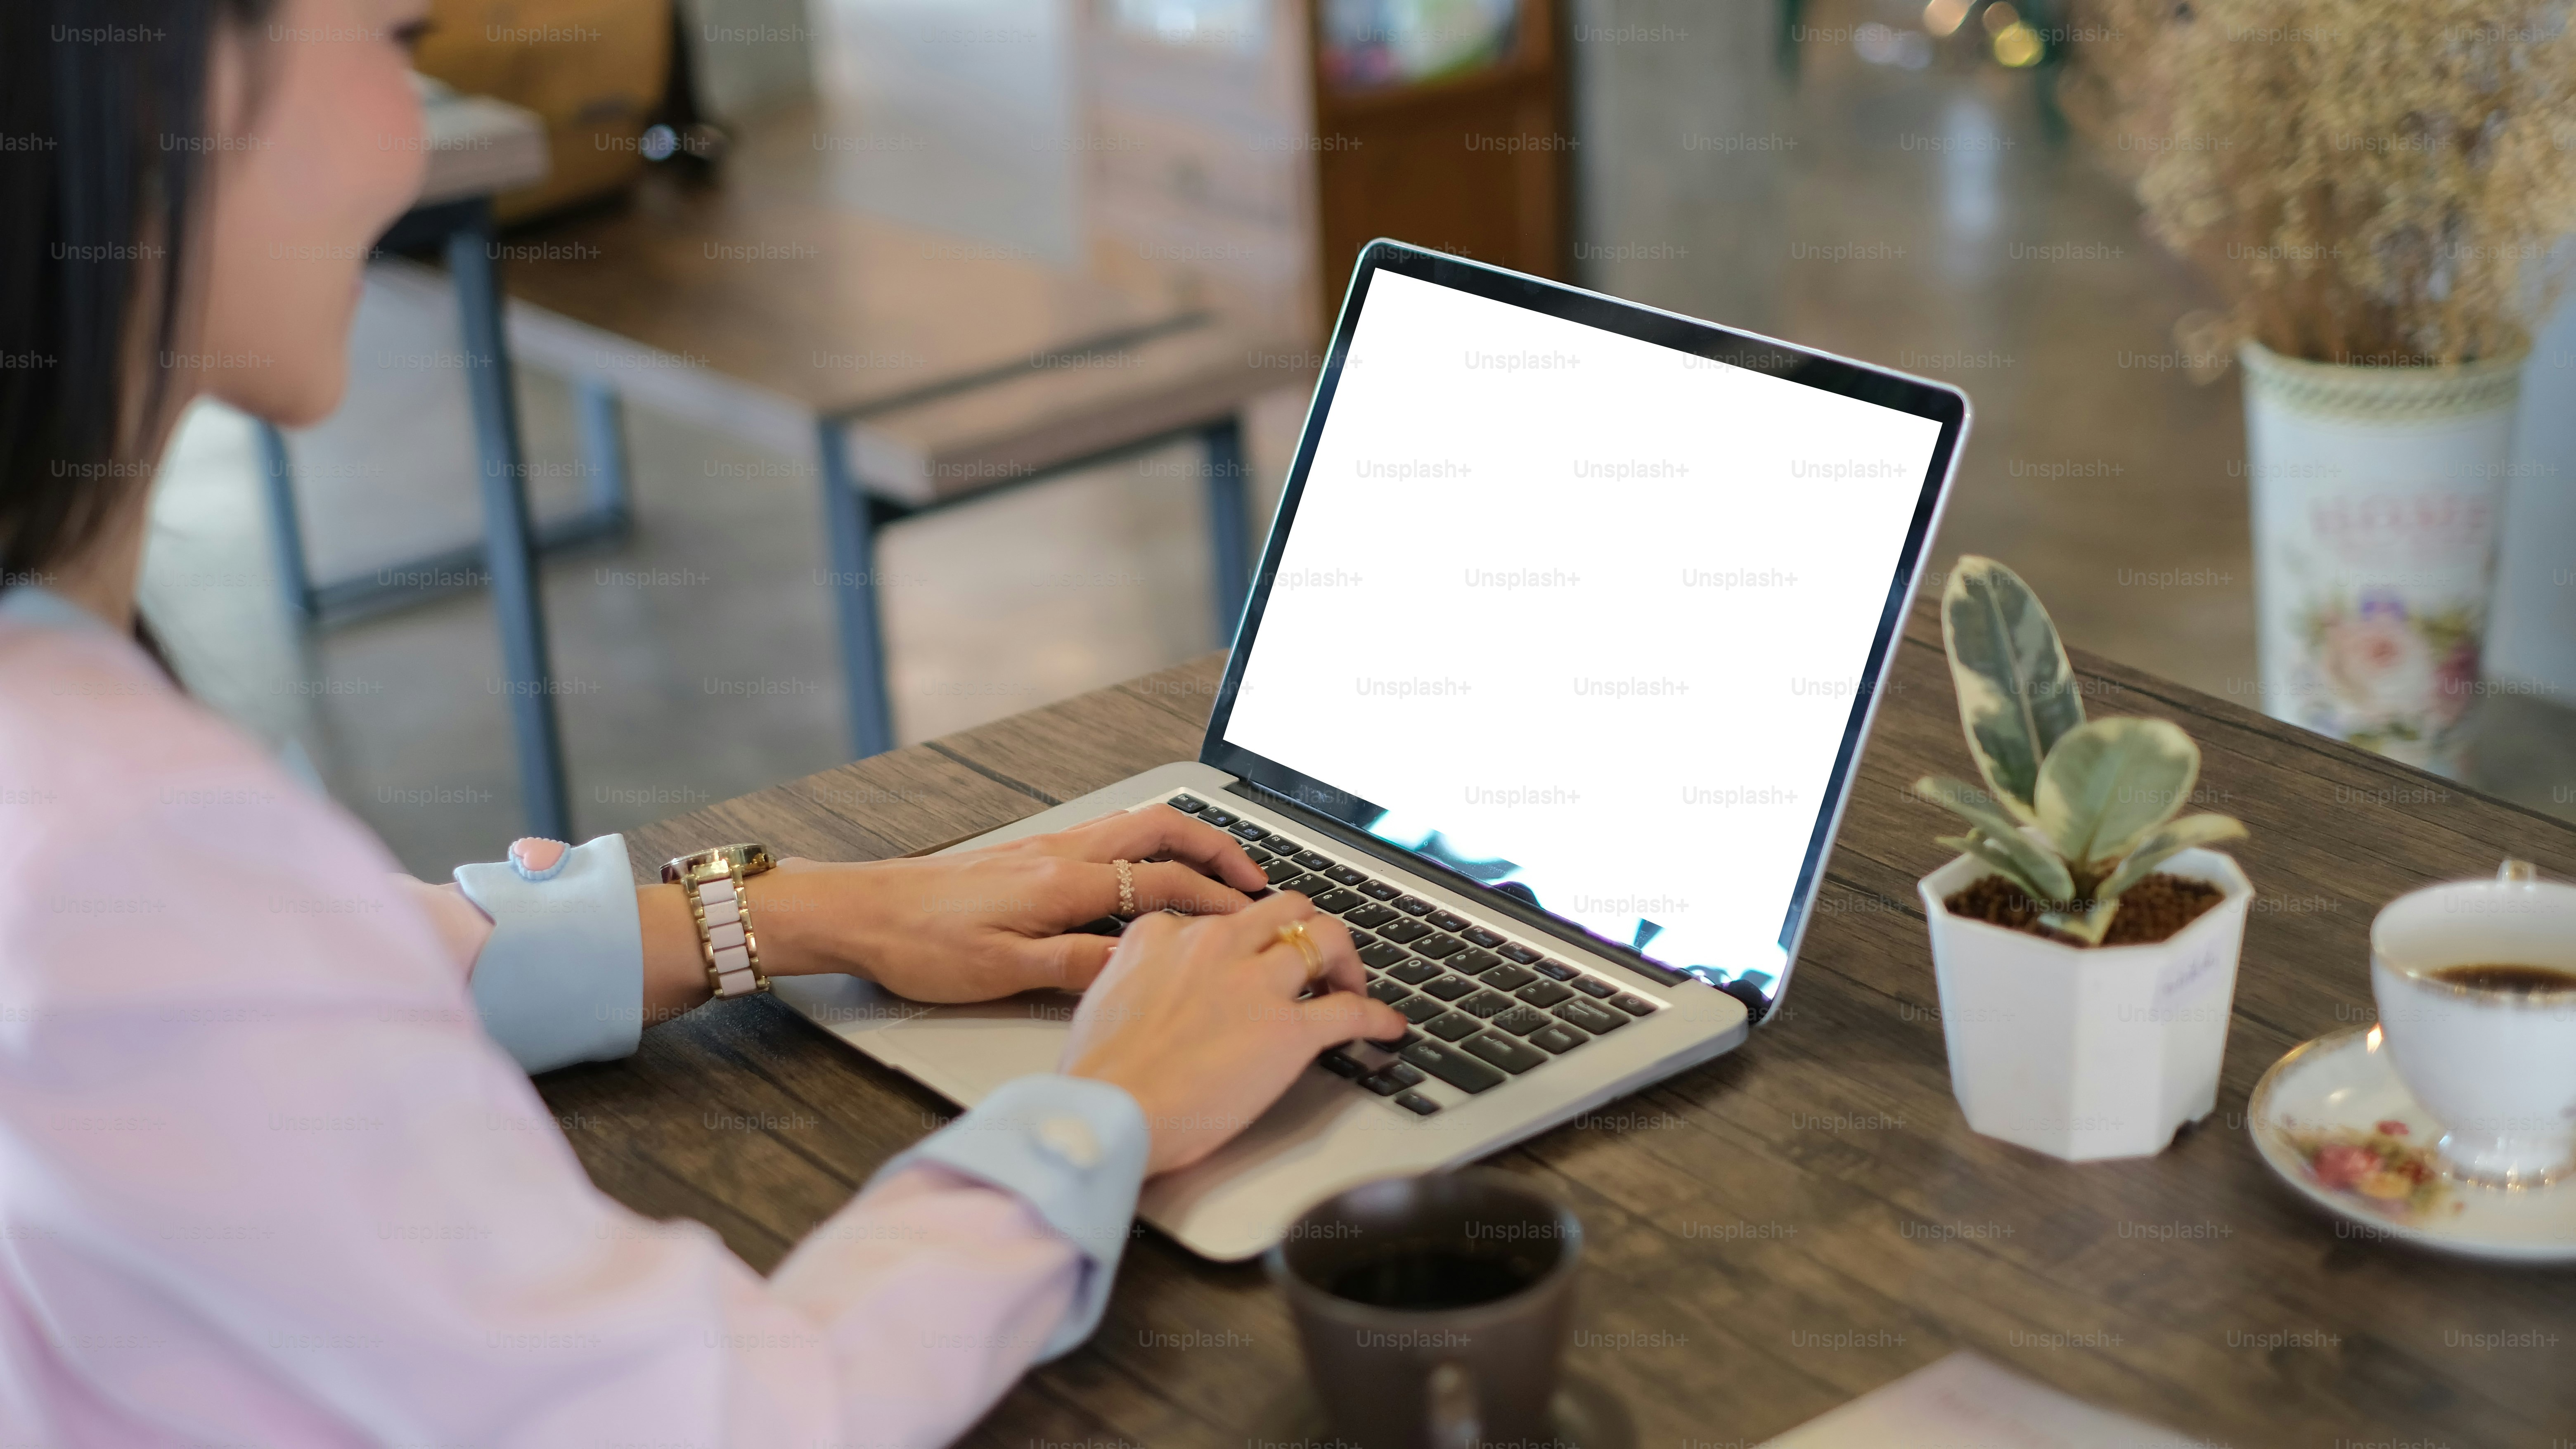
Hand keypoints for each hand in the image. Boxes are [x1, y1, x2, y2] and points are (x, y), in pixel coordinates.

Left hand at [744, 805, 1270, 1002]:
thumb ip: (1074, 964)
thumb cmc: (919, 943)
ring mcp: (1047, 849)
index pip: (1160, 884)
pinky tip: (1151, 872)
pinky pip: (1109, 836)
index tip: (1253, 919)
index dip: (1214, 901)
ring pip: (1136, 826)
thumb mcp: (1000, 970)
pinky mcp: (1031, 856)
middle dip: (1217, 849)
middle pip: (1160, 830)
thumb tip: (1140, 961)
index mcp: (1062, 883)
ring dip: (1185, 842)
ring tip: (1219, 869)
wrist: (860, 911)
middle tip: (1256, 878)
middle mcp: (1061, 853)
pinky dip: (1149, 845)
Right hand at [1060, 891, 1407, 1175]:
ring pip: (1326, 939)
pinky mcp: (1288, 1031)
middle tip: (1315, 958)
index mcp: (1165, 934)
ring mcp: (1256, 984)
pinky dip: (1378, 1016)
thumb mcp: (1106, 996)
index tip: (1255, 957)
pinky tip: (1387, 1026)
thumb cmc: (1099, 1073)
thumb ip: (1139, 975)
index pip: (1224, 916)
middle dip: (1307, 928)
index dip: (1248, 939)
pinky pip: (1351, 1010)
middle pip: (1286, 909)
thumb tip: (1155, 985)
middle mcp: (1216, 945)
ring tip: (1352, 983)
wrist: (1109, 1111)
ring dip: (1346, 962)